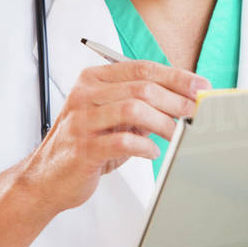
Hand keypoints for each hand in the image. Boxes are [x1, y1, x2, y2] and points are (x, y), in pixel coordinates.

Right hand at [28, 59, 209, 213]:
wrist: (46, 178)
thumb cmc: (86, 143)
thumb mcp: (111, 115)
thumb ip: (140, 103)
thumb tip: (185, 99)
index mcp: (94, 78)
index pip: (143, 68)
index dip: (177, 76)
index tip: (201, 87)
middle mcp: (85, 94)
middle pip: (142, 87)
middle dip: (176, 100)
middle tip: (196, 112)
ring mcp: (82, 120)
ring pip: (134, 109)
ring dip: (163, 122)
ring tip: (176, 134)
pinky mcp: (82, 148)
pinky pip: (122, 141)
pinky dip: (145, 146)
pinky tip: (152, 152)